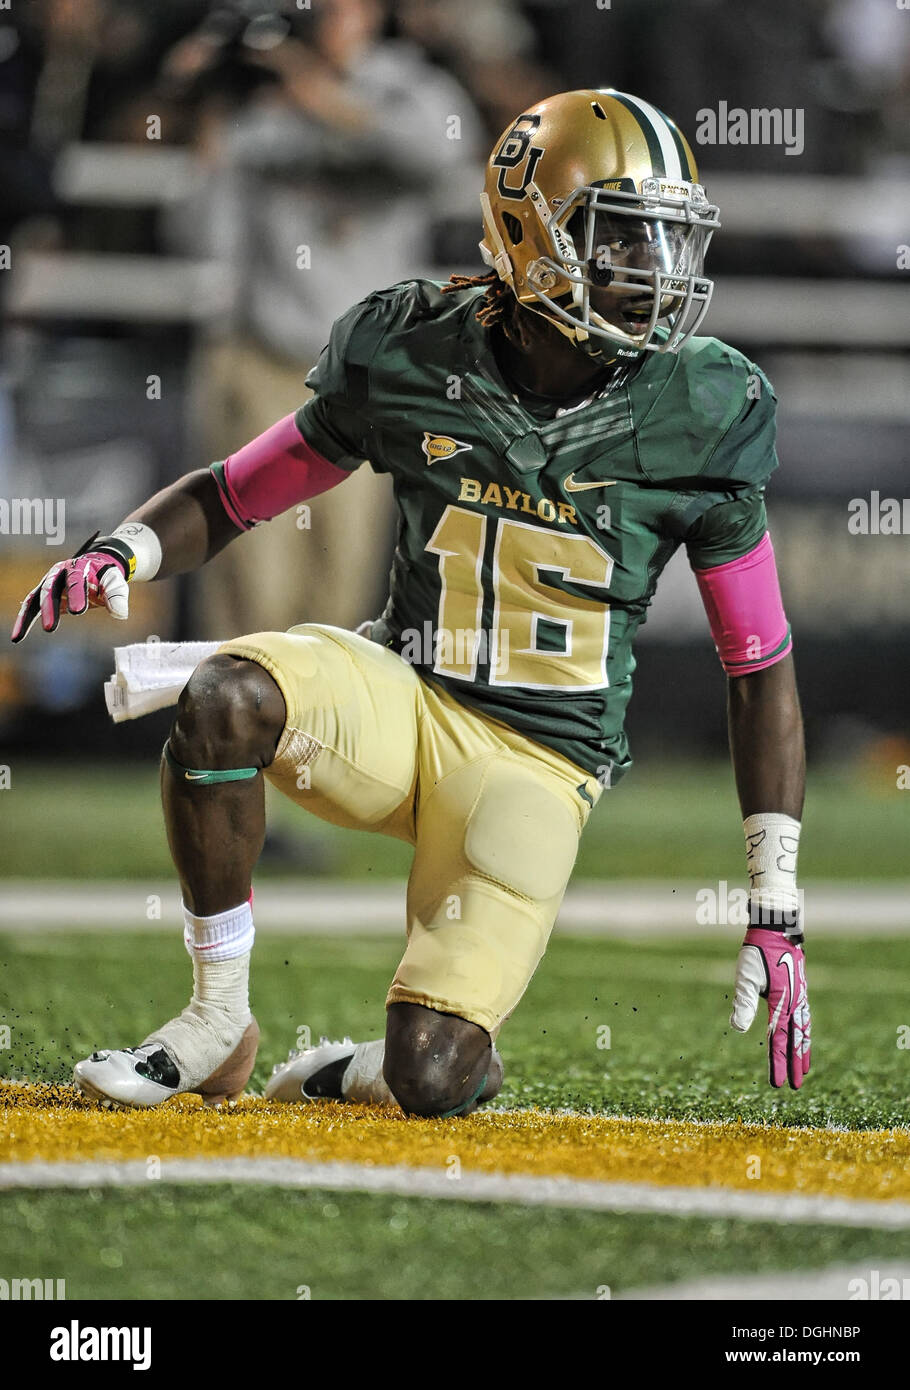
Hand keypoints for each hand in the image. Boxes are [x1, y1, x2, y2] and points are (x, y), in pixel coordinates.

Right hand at [11, 533, 132, 642]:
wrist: (97, 567)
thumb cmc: (106, 576)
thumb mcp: (116, 583)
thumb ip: (117, 596)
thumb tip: (120, 614)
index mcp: (78, 567)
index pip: (76, 581)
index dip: (76, 595)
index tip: (78, 611)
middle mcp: (60, 572)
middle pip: (50, 589)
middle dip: (49, 609)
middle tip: (49, 628)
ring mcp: (49, 583)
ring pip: (35, 599)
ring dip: (27, 618)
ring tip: (19, 637)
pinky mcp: (44, 594)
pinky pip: (31, 607)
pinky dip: (24, 621)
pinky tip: (17, 636)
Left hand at [730, 927, 810, 1088]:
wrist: (776, 928)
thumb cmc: (757, 951)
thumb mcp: (745, 976)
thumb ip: (743, 1002)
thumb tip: (738, 1028)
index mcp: (781, 1002)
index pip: (778, 1039)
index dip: (777, 1063)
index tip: (778, 1084)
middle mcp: (795, 1002)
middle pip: (795, 1040)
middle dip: (794, 1063)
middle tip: (795, 1086)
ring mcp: (800, 996)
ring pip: (803, 1029)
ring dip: (803, 1050)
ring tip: (804, 1068)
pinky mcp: (799, 989)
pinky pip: (804, 1017)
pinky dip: (805, 1032)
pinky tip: (801, 1036)